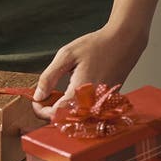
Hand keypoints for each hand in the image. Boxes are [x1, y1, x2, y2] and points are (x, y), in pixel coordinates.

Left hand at [31, 24, 146, 120]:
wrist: (124, 42)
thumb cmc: (96, 46)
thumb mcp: (66, 56)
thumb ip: (49, 77)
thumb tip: (38, 96)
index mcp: (80, 93)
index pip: (55, 115)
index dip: (41, 110)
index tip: (36, 101)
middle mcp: (93, 104)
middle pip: (66, 119)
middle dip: (51, 110)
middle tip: (45, 95)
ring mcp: (102, 105)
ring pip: (77, 117)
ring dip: (64, 108)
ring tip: (58, 92)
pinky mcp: (108, 103)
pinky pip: (88, 111)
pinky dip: (77, 105)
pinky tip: (73, 91)